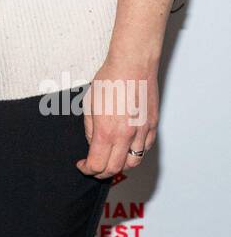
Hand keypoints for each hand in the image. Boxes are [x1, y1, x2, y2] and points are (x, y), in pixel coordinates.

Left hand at [77, 56, 158, 178]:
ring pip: (133, 163)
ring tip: (111, 160)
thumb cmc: (110, 79)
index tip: (83, 165)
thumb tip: (93, 143)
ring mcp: (142, 132)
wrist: (133, 64)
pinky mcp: (153, 125)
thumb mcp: (89, 104)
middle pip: (114, 169)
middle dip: (101, 173)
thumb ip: (90, 128)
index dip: (88, 169)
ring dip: (120, 166)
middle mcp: (126, 135)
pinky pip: (145, 148)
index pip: (97, 165)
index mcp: (106, 131)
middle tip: (94, 167)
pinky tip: (127, 148)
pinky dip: (135, 153)